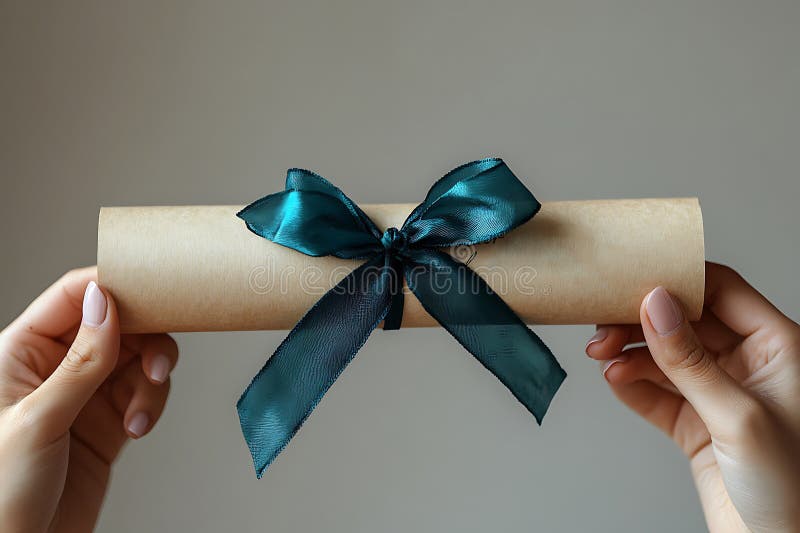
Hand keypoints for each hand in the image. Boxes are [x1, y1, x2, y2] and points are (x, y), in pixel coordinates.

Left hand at [0, 267, 177, 532]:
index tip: (151, 293)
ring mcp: (84, 393)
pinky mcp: (109, 420)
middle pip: (116, 323)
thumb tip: (105, 302)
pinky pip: (144, 392)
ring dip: (151, 379)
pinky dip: (152, 404)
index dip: (112, 288)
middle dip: (145, 339)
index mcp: (20, 351)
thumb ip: (81, 360)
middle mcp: (54, 366)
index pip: (71, 297)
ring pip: (137, 357)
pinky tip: (138, 427)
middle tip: (158, 362)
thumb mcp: (38, 420)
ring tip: (141, 410)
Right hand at [586, 262, 799, 532]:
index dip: (678, 282)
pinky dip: (631, 384)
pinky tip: (615, 379)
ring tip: (602, 356)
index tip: (635, 282)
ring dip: (629, 352)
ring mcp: (716, 394)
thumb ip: (690, 360)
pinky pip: (654, 392)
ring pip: (663, 356)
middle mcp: (746, 364)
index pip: (721, 291)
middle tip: (605, 325)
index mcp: (777, 347)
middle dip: (640, 321)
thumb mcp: (739, 417)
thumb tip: (655, 306)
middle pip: (683, 321)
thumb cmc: (791, 491)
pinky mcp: (693, 424)